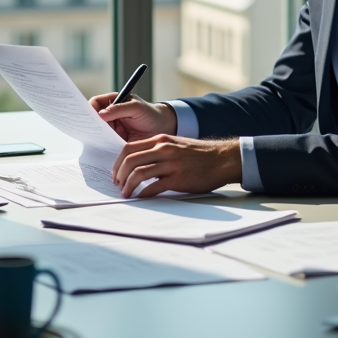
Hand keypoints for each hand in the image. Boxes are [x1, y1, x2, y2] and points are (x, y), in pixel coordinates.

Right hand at [89, 92, 176, 141]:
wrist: (163, 129)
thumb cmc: (151, 114)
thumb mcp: (137, 108)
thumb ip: (119, 109)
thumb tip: (101, 114)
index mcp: (112, 102)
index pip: (95, 103)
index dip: (89, 108)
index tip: (88, 116)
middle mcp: (109, 115)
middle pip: (93, 118)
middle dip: (89, 123)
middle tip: (89, 129)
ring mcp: (111, 129)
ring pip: (97, 132)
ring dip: (95, 136)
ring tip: (96, 139)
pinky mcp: (115, 141)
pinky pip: (105, 143)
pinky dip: (102, 146)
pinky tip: (103, 148)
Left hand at [111, 135, 241, 197]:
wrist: (222, 159)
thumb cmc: (199, 155)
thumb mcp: (175, 145)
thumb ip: (158, 150)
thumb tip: (139, 164)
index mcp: (160, 140)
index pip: (128, 149)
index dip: (117, 163)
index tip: (115, 174)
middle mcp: (163, 149)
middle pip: (130, 160)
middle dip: (119, 175)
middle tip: (118, 185)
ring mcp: (170, 164)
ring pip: (139, 173)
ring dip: (128, 186)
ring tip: (126, 194)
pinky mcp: (178, 179)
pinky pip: (154, 187)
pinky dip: (143, 194)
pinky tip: (141, 198)